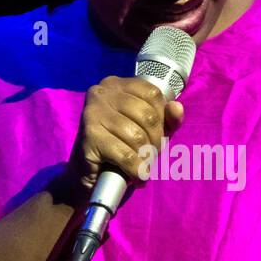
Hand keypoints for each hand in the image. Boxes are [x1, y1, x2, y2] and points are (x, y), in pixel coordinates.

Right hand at [66, 76, 184, 190]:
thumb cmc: (119, 147)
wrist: (85, 175)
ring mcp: (93, 114)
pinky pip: (126, 155)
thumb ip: (166, 118)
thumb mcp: (147, 129)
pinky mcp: (89, 137)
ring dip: (145, 157)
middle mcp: (101, 93)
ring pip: (138, 136)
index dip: (162, 117)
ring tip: (141, 165)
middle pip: (148, 115)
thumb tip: (176, 108)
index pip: (153, 93)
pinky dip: (136, 170)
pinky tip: (135, 176)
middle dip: (155, 141)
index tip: (155, 134)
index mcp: (115, 84)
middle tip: (149, 155)